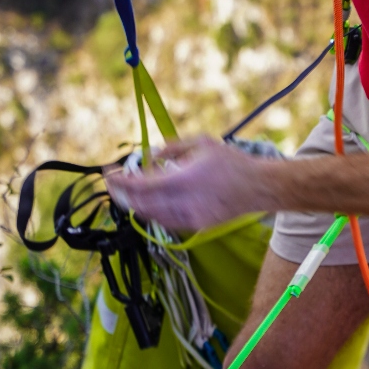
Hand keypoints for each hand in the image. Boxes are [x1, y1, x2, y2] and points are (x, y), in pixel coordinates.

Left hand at [105, 138, 274, 234]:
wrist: (259, 188)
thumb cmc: (233, 162)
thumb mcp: (202, 142)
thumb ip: (172, 148)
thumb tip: (150, 155)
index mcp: (183, 180)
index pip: (141, 185)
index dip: (120, 181)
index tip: (109, 173)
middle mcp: (184, 202)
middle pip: (140, 205)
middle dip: (120, 194)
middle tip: (111, 182)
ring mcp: (190, 217)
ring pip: (150, 217)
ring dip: (134, 205)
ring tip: (126, 192)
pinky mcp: (196, 226)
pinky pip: (165, 222)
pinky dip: (151, 212)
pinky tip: (148, 203)